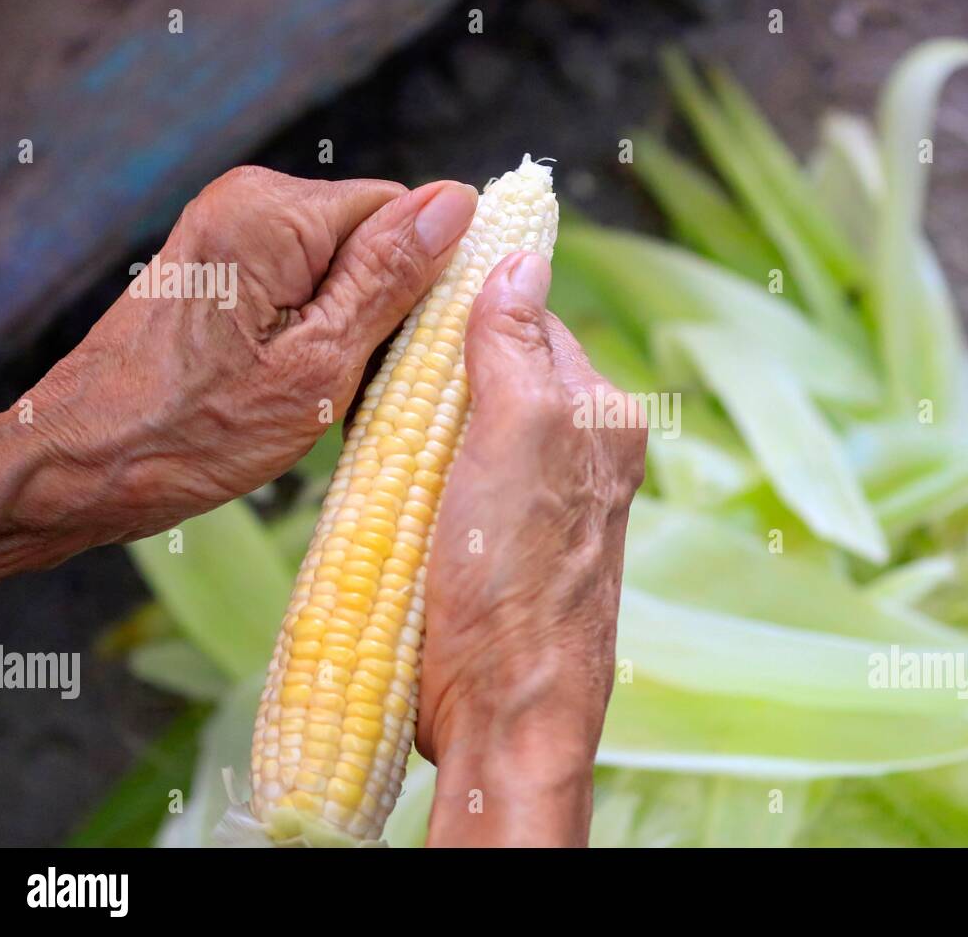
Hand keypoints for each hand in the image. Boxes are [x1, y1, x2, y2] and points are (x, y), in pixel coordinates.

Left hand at [0, 166, 477, 586]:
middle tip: (357, 381)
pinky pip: (306, 280)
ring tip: (323, 389)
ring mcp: (229, 230)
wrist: (85, 464)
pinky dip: (319, 328)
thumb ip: (389, 280)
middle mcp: (246, 202)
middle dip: (387, 307)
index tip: (409, 350)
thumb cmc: (192, 432)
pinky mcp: (221, 262)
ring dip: (353, 326)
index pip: (403, 211)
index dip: (424, 281)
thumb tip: (454, 204)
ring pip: (344, 264)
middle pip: (373, 235)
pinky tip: (299, 380)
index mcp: (271, 214)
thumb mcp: (317, 366)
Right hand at [414, 252, 647, 846]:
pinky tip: (376, 473)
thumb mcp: (520, 437)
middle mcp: (578, 456)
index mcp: (600, 420)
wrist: (502, 711)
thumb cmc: (517, 575)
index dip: (470, 308)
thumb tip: (522, 256)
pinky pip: (450, 482)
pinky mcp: (494, 547)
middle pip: (496, 376)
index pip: (532, 324)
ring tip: (367, 424)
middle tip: (375, 373)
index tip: (407, 302)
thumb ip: (519, 348)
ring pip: (467, 428)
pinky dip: (411, 469)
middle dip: (435, 368)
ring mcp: (535, 505)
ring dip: (417, 422)